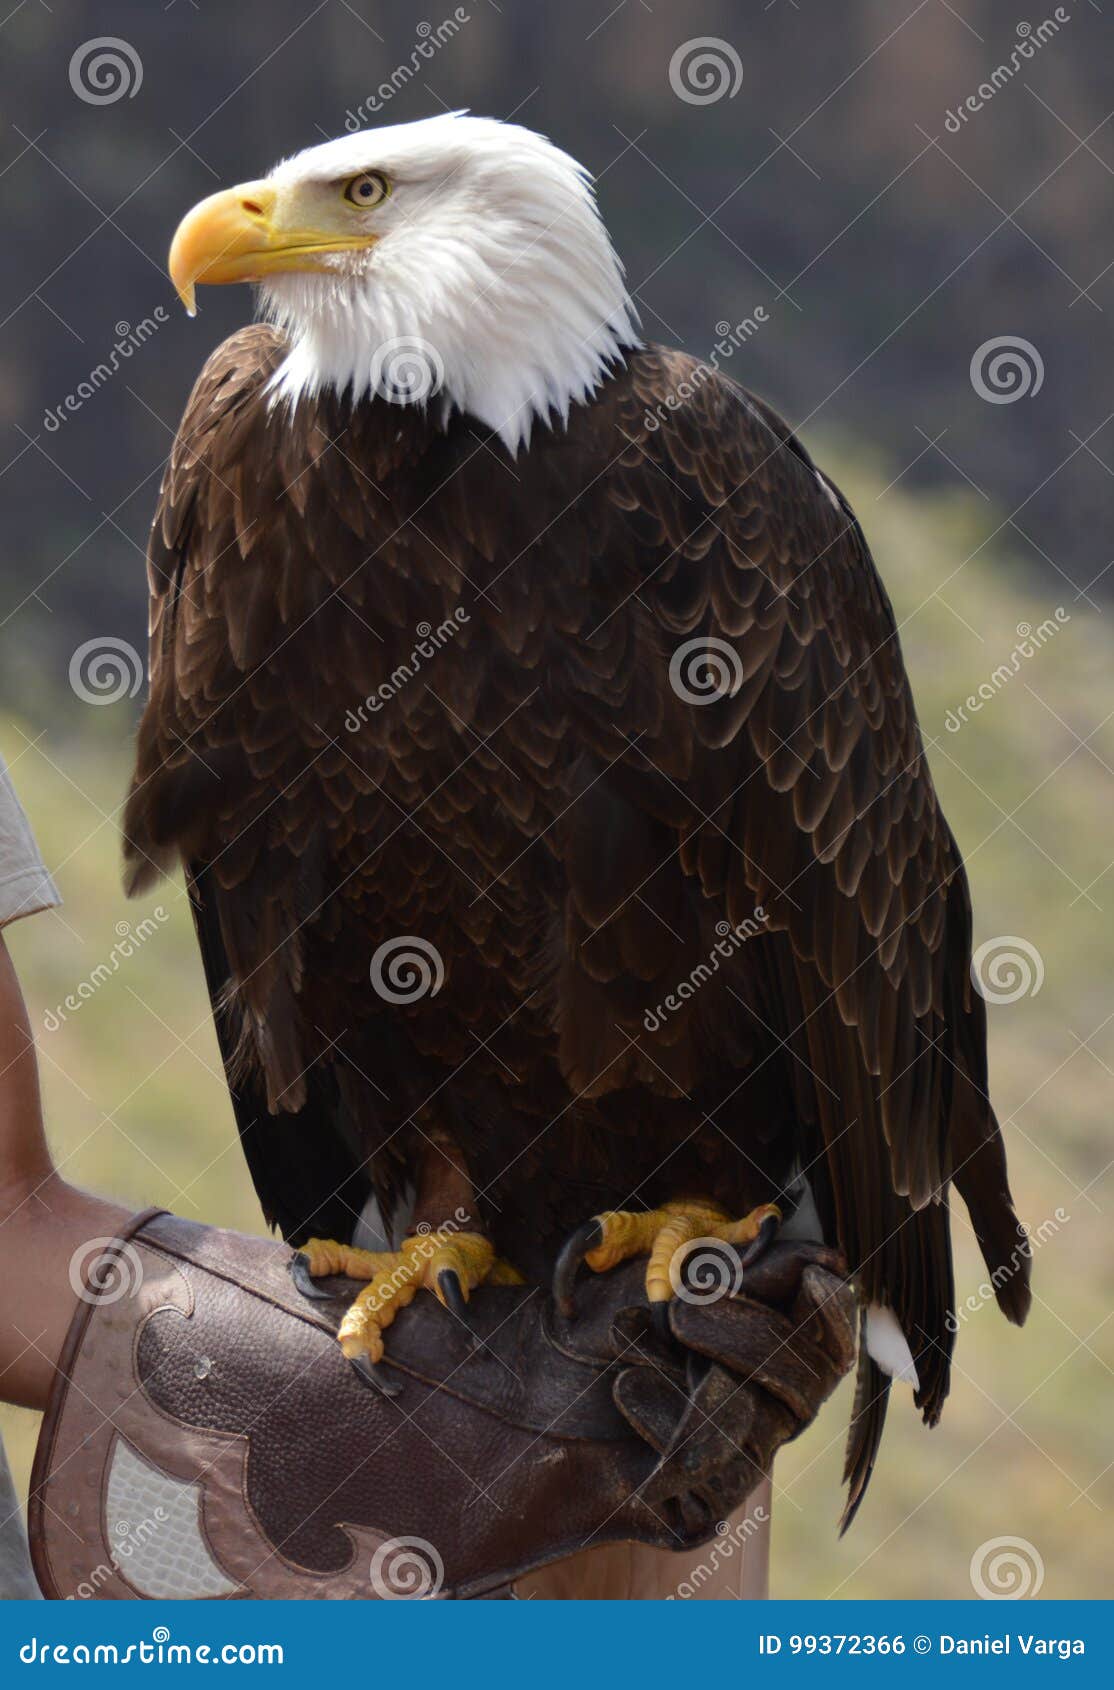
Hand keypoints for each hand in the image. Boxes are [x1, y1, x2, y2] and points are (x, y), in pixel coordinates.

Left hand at [549, 1238, 855, 1540]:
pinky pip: (708, 1478)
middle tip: (685, 1308)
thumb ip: (714, 1254)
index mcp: (765, 1343)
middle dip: (750, 1336)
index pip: (830, 1337)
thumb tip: (773, 1226)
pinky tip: (626, 1385)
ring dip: (695, 1369)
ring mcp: (735, 1458)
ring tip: (633, 1330)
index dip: (832, 1309)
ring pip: (754, 1424)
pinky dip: (665, 1420)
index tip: (813, 1272)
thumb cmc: (585, 1317)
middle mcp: (762, 1404)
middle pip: (804, 1380)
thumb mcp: (648, 1270)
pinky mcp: (697, 1508)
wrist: (508, 1392)